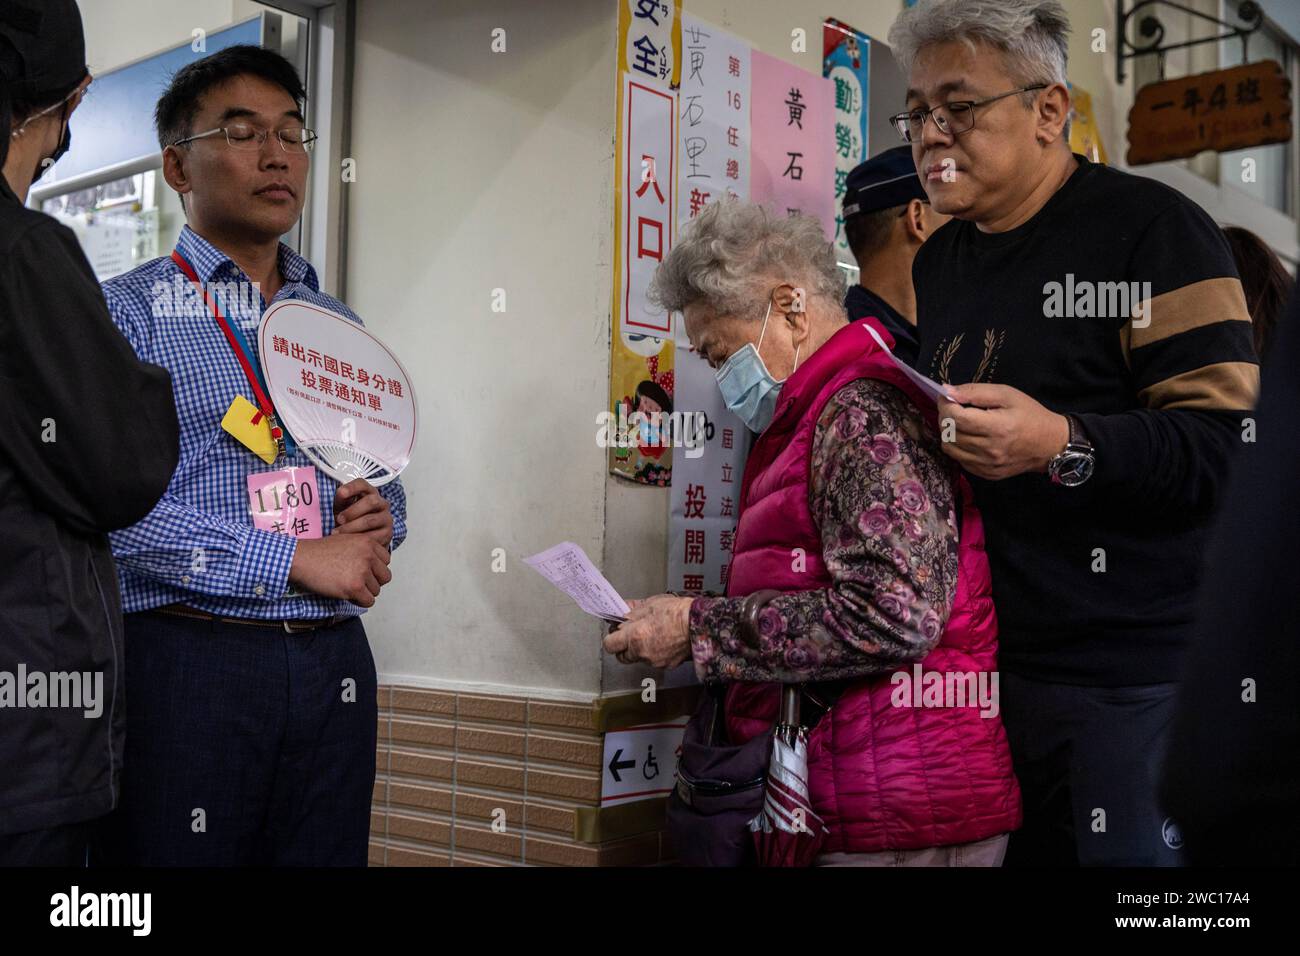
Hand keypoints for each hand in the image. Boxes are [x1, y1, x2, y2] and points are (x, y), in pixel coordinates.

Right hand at [289, 534, 391, 606]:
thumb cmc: (319, 551)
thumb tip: (375, 566)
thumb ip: (364, 550)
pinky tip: (347, 595)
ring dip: (364, 592)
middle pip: (385, 577)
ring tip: (347, 587)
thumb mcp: (347, 540)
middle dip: (373, 582)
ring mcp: (363, 572)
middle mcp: (369, 556)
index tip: (362, 571)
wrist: (301, 559)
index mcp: (368, 542)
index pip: (386, 561)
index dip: (374, 568)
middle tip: (357, 582)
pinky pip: (368, 601)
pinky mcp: (355, 587)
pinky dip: (359, 601)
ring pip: (376, 590)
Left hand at [333, 478, 393, 546]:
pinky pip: (374, 536)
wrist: (359, 538)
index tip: (341, 493)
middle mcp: (381, 503)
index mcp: (369, 493)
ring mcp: (386, 518)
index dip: (352, 487)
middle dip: (352, 511)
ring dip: (352, 527)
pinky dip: (359, 539)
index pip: (363, 484)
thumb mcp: (342, 507)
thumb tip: (339, 493)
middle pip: (371, 501)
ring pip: (370, 520)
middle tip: (339, 519)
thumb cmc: (350, 520)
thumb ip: (340, 499)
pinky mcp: (387, 533)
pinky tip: (350, 541)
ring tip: (338, 532)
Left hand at [602, 594, 693, 668]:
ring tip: (653, 634)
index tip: (614, 633)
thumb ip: (631, 611)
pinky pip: (654, 660)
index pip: (610, 645)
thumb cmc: (678, 612)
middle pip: (623, 656)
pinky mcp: (666, 665)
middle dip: (624, 647)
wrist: (699, 624)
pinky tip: (663, 641)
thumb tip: (621, 612)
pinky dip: (655, 653)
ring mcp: (654, 661)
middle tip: (631, 635)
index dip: (611, 638)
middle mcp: (642, 652)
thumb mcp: (650, 604)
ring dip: (641, 649)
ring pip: (639, 658)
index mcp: (635, 636)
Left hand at [936, 383, 1069, 480]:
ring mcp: (987, 465)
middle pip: (949, 433)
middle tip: (954, 408)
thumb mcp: (1006, 394)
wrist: (1050, 444)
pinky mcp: (986, 474)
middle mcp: (990, 450)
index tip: (947, 397)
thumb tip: (948, 392)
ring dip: (949, 433)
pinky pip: (959, 460)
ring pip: (949, 448)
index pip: (956, 418)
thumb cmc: (1030, 415)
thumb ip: (975, 392)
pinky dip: (958, 447)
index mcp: (997, 427)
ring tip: (960, 423)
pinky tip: (969, 437)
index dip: (945, 405)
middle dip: (945, 417)